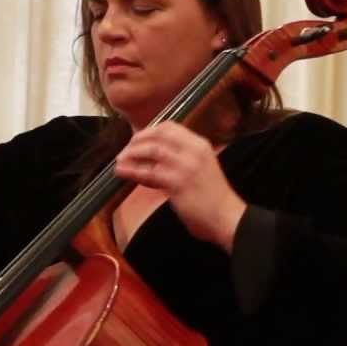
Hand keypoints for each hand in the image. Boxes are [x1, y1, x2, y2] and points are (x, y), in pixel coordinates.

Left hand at [114, 121, 246, 252]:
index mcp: (200, 144)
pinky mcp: (177, 182)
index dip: (149, 131)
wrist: (227, 218)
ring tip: (119, 161)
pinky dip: (133, 171)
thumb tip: (149, 158)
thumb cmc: (213, 197)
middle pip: (158, 135)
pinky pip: (149, 172)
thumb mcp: (199, 169)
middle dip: (137, 141)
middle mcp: (194, 150)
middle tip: (124, 151)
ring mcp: (186, 165)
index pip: (169, 127)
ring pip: (152, 150)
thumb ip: (179, 160)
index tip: (136, 140)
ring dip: (132, 154)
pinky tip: (123, 173)